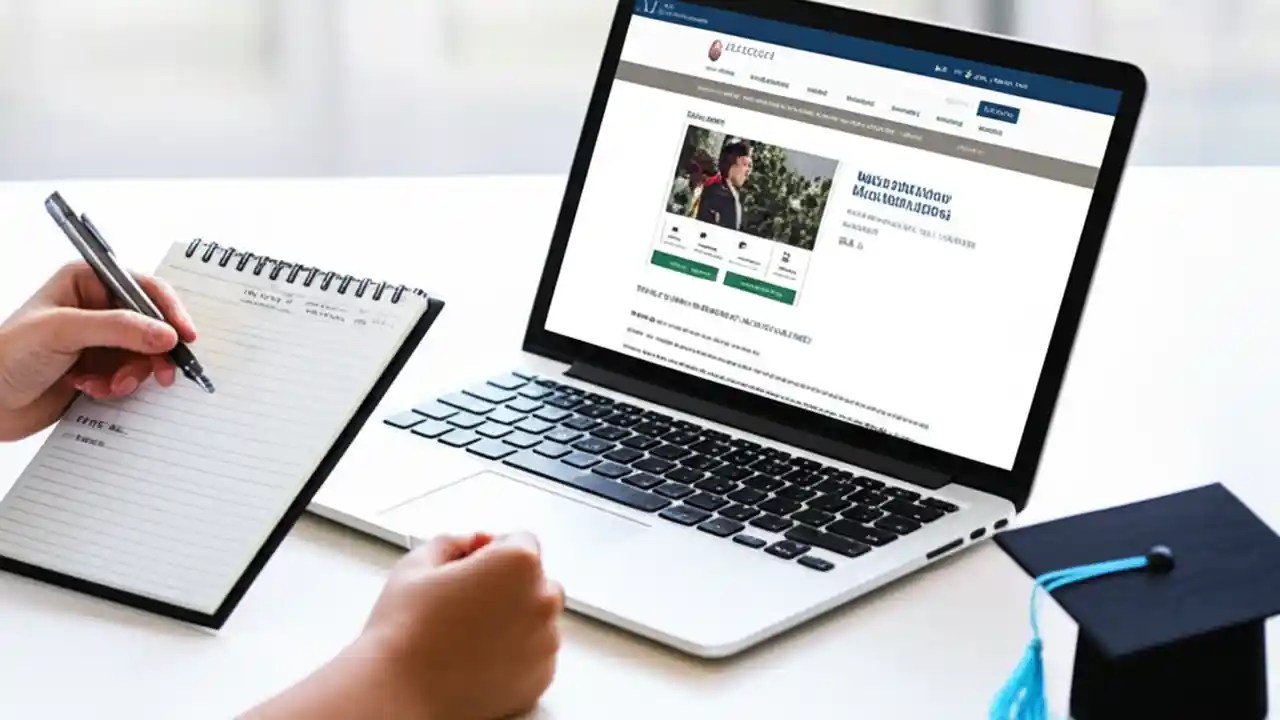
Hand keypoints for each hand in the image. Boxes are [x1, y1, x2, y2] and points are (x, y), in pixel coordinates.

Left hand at [0, 262, 196, 440]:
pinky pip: (130, 376)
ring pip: (144, 354)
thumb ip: (118, 329)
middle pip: (152, 325)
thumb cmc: (4, 355)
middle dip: (153, 351)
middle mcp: (96, 308)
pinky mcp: (99, 369)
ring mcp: (99, 340)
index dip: (168, 312)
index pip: (144, 288)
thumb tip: (166, 334)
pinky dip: (118, 386)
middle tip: (162, 372)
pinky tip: (92, 389)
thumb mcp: (62, 332)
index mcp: (87, 282)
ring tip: (110, 385)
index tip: (184, 336)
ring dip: (132, 374)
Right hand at [245, 532, 563, 719]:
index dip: (492, 550)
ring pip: (537, 618)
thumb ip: (455, 541)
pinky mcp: (541, 677)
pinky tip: (478, 656)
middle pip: (536, 579)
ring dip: (514, 618)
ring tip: (467, 633)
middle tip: (466, 601)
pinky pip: (535, 653)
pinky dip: (516, 652)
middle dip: (509, 584)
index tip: (471, 567)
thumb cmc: (404, 631)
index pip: (521, 540)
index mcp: (518, 563)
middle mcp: (541, 600)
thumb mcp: (418, 564)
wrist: (398, 692)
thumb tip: (472, 542)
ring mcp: (545, 642)